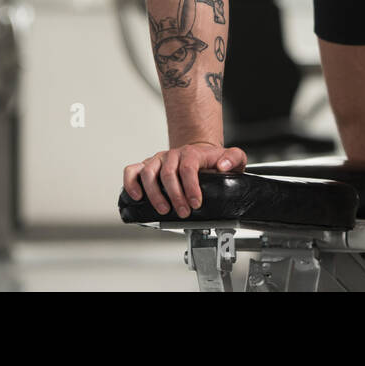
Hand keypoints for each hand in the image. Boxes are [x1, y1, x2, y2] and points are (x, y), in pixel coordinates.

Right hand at [123, 142, 246, 218]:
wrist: (198, 156)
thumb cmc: (213, 161)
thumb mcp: (233, 158)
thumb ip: (234, 158)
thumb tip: (223, 165)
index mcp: (192, 153)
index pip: (188, 167)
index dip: (191, 187)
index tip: (196, 203)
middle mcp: (172, 155)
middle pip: (168, 173)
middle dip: (175, 196)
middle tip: (183, 212)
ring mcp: (158, 160)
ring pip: (149, 173)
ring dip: (155, 194)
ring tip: (163, 210)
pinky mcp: (147, 167)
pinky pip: (132, 171)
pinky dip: (131, 183)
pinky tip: (137, 196)